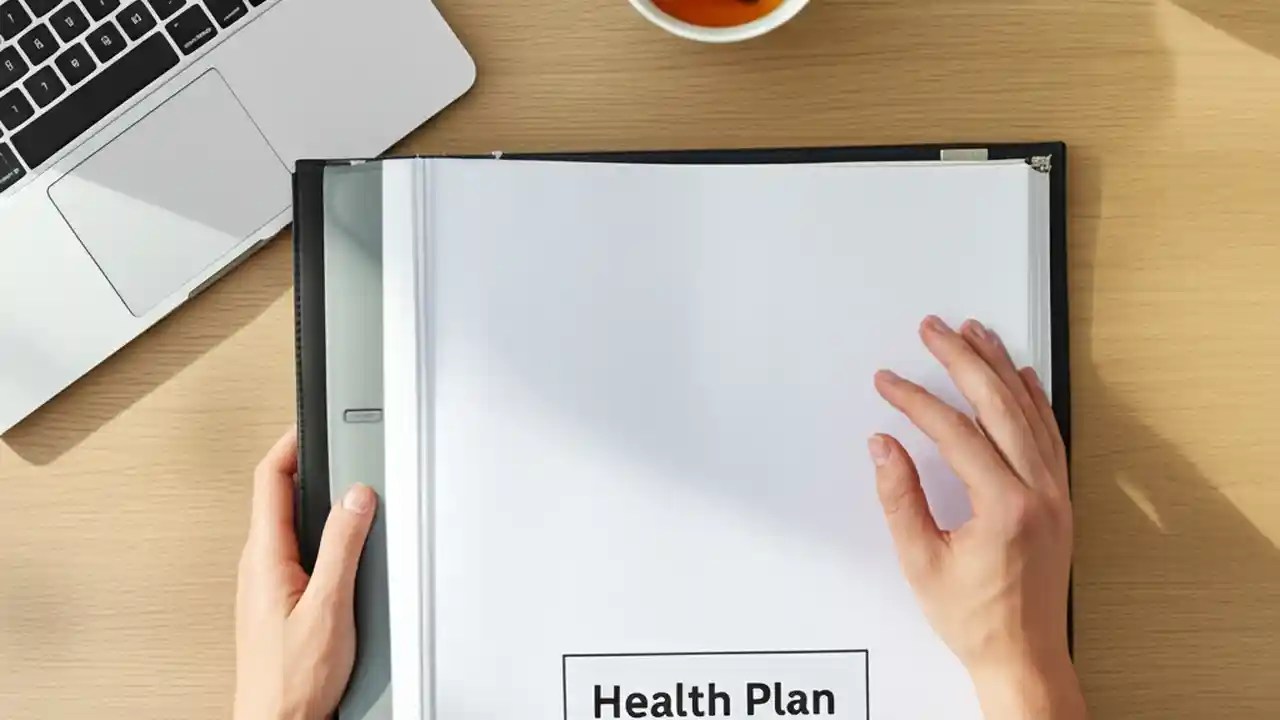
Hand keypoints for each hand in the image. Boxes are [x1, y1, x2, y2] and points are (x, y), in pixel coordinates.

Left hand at [234, 428, 377, 719]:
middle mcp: (259, 564)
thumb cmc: (292, 680)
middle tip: (334, 440)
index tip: (312, 419)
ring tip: (343, 479)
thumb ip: (342, 547)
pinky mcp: (277, 598)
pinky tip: (339, 535)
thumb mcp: (329, 606)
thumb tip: (357, 497)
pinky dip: (316, 528)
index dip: (291, 441)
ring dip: (313, 496)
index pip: (270, 479)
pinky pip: (293, 546)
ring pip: (286, 521)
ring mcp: (265, 582)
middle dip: (307, 462)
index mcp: (264, 557)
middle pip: (277, 494)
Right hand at [869, 317, 1084, 719]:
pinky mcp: (1060, 498)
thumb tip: (884, 446)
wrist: (1023, 655)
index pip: (955, 432)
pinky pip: (1049, 434)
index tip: (888, 382)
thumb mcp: (921, 561)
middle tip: (934, 329)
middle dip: (962, 360)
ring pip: (1030, 412)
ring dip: (1000, 368)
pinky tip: (1022, 377)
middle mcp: (1039, 492)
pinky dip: (1033, 399)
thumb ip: (900, 497)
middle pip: (1000, 405)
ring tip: (975, 333)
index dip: (916, 401)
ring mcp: (1056, 492)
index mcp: (1004, 506)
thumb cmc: (975, 618)